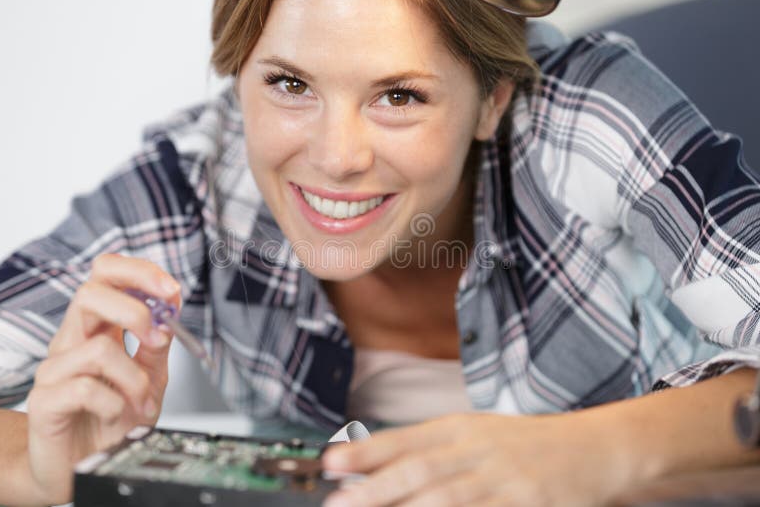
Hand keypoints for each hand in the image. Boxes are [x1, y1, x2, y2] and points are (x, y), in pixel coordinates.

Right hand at [25, 253, 179, 503]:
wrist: (80, 468)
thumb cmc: (112, 421)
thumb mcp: (149, 380)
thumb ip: (157, 348)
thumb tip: (169, 317)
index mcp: (98, 327)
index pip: (106, 274)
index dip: (139, 272)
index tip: (172, 292)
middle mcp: (73, 340)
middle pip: (90, 291)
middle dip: (135, 309)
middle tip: (158, 338)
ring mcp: (55, 369)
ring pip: (98, 347)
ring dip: (134, 377)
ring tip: (141, 401)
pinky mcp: (43, 401)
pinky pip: (85, 389)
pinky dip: (114, 404)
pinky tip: (115, 416)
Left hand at [322, 412, 638, 506]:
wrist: (596, 450)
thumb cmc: (527, 445)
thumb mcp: (477, 435)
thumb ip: (429, 448)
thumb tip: (371, 465)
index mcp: (462, 428)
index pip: (405, 438)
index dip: (366, 451)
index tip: (331, 463)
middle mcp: (479, 450)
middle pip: (421, 469)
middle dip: (376, 488)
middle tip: (338, 502)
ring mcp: (504, 480)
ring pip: (448, 497)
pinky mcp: (527, 504)